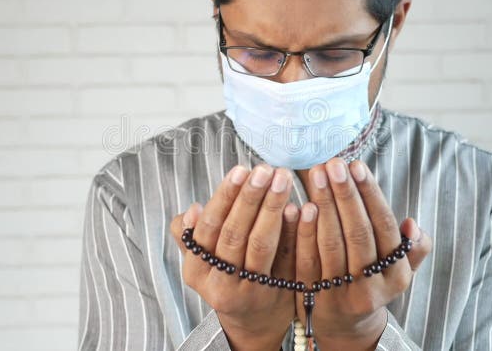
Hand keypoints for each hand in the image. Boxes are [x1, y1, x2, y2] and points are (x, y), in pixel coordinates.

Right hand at [170, 164, 299, 350]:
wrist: (253, 321)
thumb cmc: (226, 275)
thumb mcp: (201, 259)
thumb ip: (191, 234)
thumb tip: (193, 209)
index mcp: (196, 270)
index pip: (209, 228)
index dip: (224, 198)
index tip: (240, 170)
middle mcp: (220, 283)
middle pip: (234, 234)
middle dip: (251, 197)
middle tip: (265, 169)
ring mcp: (250, 290)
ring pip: (260, 245)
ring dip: (272, 208)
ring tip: (282, 179)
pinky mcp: (277, 294)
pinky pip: (287, 258)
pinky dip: (293, 231)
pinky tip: (300, 207)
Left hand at [295, 158, 433, 350]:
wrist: (346, 325)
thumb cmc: (373, 280)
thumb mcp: (399, 269)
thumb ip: (412, 248)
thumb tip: (412, 225)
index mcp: (397, 275)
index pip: (384, 227)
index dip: (370, 195)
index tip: (356, 165)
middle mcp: (372, 286)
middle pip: (358, 233)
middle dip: (345, 194)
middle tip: (333, 163)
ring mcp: (341, 292)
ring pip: (332, 243)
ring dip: (323, 204)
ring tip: (316, 174)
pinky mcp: (312, 296)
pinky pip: (306, 258)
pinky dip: (303, 231)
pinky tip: (299, 206)